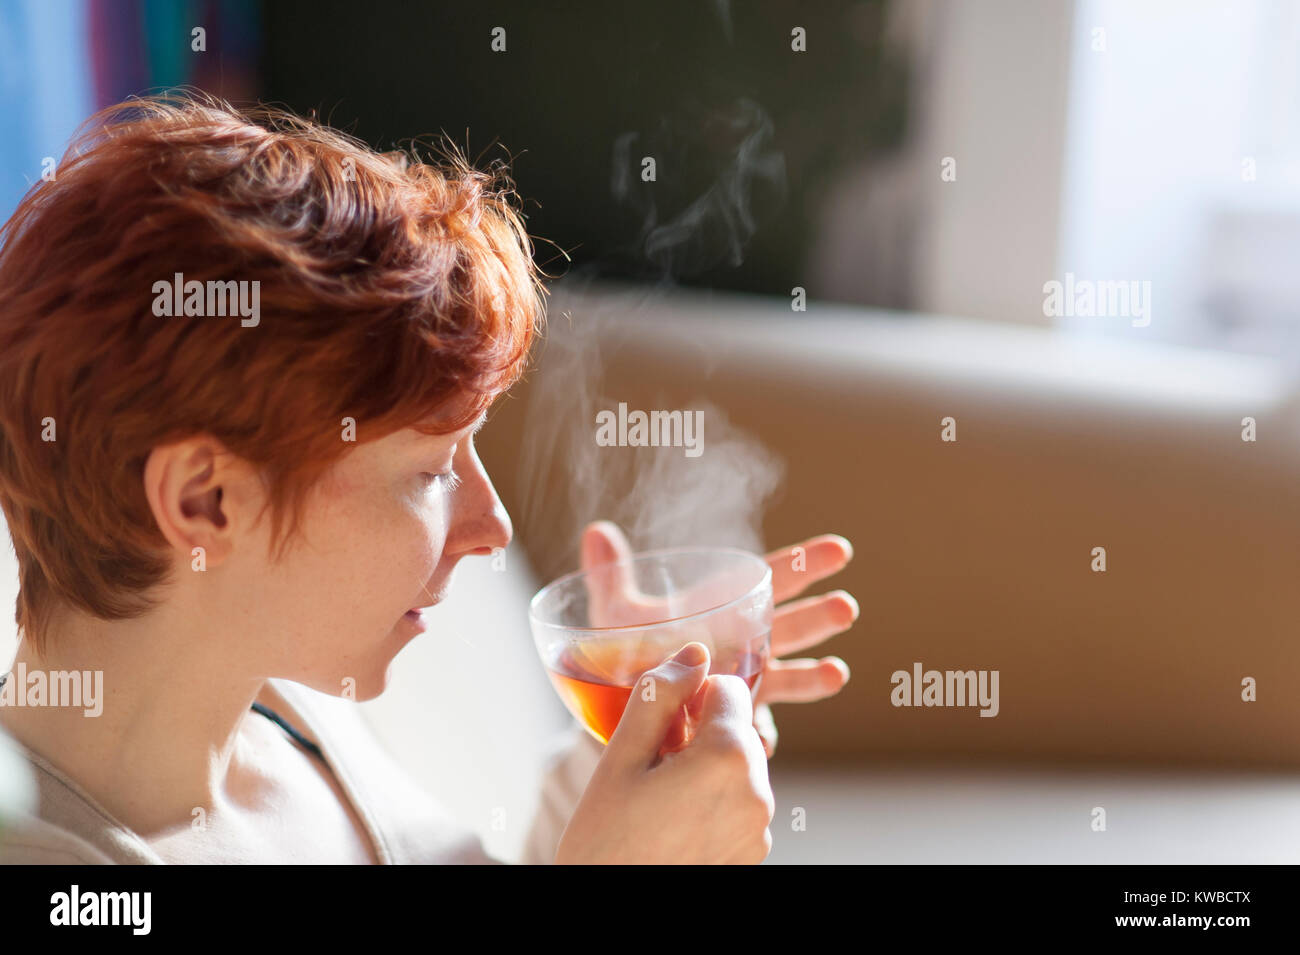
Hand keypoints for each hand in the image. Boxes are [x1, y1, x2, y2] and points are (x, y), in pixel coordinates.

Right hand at [556, 641, 773, 863]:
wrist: (605, 921)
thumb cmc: (604, 841)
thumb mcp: (621, 757)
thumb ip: (659, 695)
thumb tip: (694, 652)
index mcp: (728, 759)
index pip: (729, 687)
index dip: (690, 697)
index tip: (657, 726)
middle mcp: (756, 793)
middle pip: (735, 728)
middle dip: (697, 733)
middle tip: (650, 764)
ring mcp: (758, 829)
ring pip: (736, 765)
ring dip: (703, 767)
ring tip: (655, 798)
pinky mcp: (751, 854)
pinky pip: (737, 803)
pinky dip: (710, 800)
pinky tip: (669, 821)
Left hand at [580, 522, 856, 757]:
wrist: (615, 704)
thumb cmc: (625, 649)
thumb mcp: (616, 611)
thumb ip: (612, 575)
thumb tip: (596, 532)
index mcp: (729, 608)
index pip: (774, 578)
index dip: (805, 562)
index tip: (840, 550)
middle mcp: (746, 644)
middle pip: (790, 627)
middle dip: (818, 617)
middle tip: (845, 609)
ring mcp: (744, 685)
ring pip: (786, 679)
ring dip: (812, 677)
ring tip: (836, 672)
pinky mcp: (731, 722)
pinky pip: (750, 730)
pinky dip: (758, 735)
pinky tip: (764, 741)